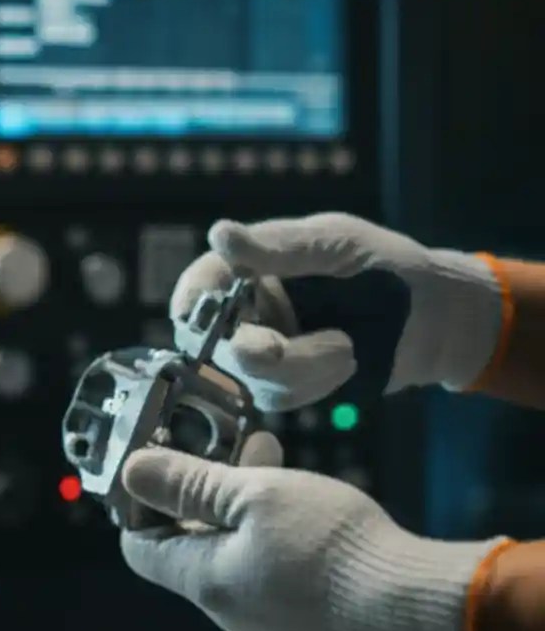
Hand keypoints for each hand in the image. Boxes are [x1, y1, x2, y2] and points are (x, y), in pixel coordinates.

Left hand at [119, 437, 505, 630]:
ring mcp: (265, 609)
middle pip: (183, 540)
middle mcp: (226, 603)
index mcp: (202, 579)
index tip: (155, 456)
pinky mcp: (300, 608)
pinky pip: (265, 557)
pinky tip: (294, 486)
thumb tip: (131, 472)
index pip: (137, 543)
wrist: (414, 605)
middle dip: (196, 485)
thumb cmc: (330, 547)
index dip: (138, 499)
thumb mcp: (253, 495)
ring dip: (237, 494)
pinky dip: (267, 518)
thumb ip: (190, 483)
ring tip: (264, 447)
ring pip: (229, 543)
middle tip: (218, 438)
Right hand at [171, 213, 502, 410]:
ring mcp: (265, 353)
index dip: (191, 301)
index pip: (201, 284)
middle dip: (251, 349)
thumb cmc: (389, 268)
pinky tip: (346, 362)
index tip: (198, 315)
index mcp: (253, 268)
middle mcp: (249, 311)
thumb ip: (278, 248)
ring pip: (248, 375)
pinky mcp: (287, 386)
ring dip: (298, 366)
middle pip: (214, 341)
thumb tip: (219, 234)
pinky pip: (279, 396)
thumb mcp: (337, 244)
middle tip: (277, 348)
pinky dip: (314, 382)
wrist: (439, 321)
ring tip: (346, 347)